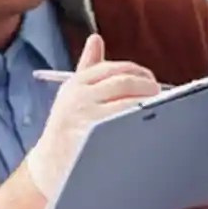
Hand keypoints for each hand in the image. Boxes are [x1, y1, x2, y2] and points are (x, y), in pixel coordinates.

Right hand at [24, 34, 161, 196]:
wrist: (47, 170)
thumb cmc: (65, 131)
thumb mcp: (70, 96)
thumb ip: (87, 68)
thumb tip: (96, 38)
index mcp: (76, 84)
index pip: (115, 68)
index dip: (139, 73)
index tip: (151, 83)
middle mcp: (79, 97)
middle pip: (125, 82)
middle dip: (148, 88)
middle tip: (160, 99)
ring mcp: (87, 118)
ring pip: (130, 103)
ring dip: (150, 106)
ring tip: (160, 114)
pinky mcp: (95, 139)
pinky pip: (128, 126)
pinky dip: (142, 125)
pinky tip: (150, 130)